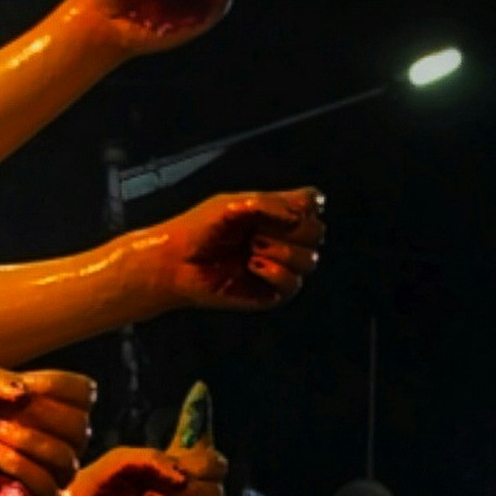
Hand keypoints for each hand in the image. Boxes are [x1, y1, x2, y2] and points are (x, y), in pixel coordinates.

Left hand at [0, 366, 93, 495]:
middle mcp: (69, 440)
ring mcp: (58, 471)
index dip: (56, 384)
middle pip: (77, 425)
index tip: (22, 386)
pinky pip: (47, 488)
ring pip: (64, 457)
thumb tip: (23, 392)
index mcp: (63, 406)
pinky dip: (19, 466)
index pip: (84, 392)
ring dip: (25, 441)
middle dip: (36, 416)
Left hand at [135, 188, 322, 315]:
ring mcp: (280, 266)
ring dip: (282, 251)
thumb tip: (301, 218)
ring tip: (252, 249)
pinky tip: (251, 266)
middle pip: (318, 231)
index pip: (312, 203)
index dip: (305, 205)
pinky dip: (275, 272)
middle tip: (257, 230)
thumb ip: (271, 204)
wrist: (177, 262)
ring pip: (311, 259)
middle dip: (292, 229)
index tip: (277, 207)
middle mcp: (283, 238)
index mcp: (276, 212)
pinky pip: (294, 283)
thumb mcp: (234, 205)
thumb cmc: (200, 229)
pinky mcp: (272, 292)